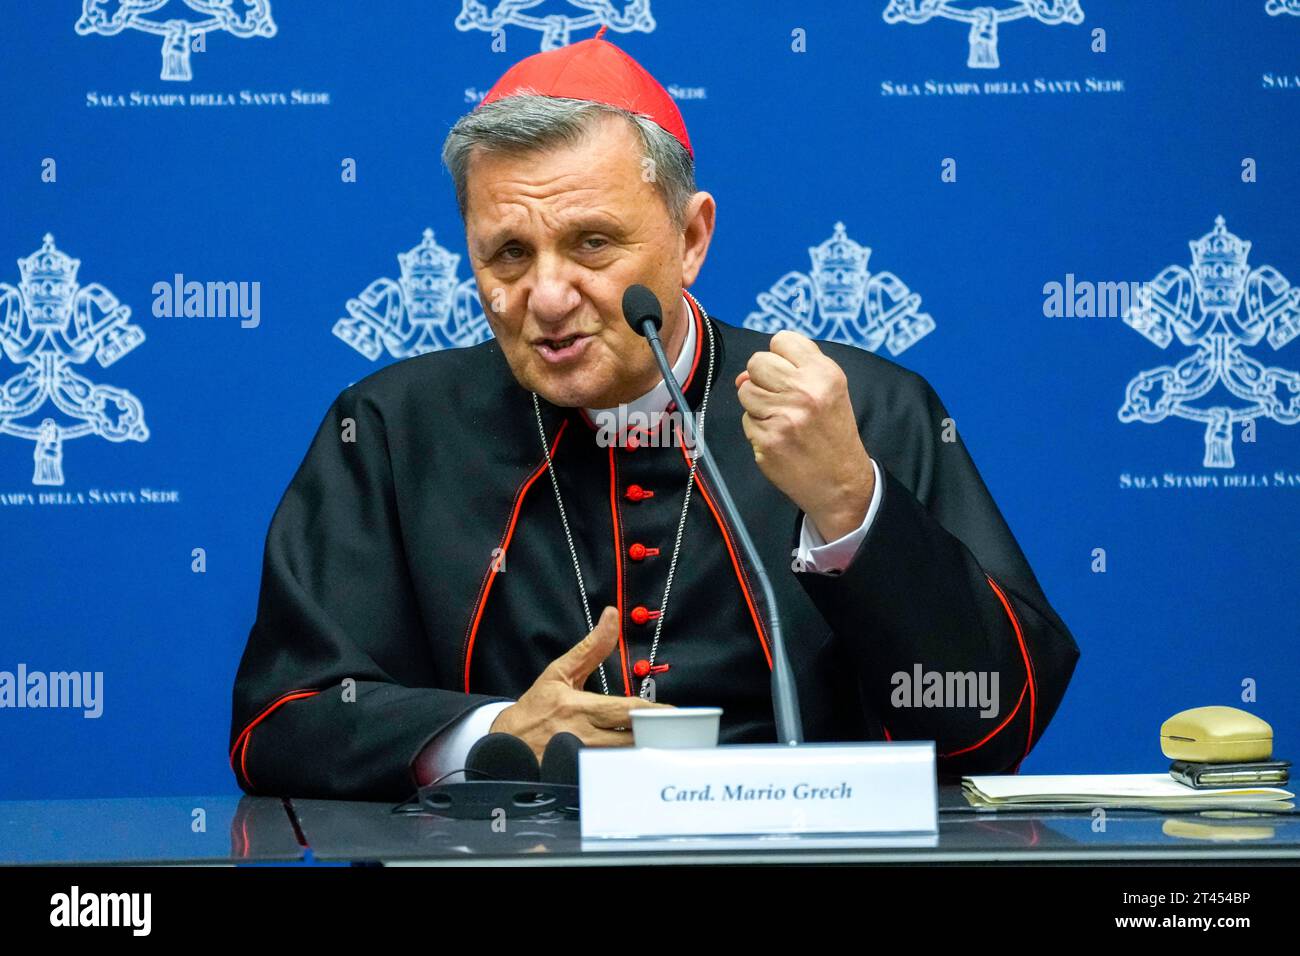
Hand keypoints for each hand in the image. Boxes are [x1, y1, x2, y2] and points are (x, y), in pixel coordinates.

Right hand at [489, 606, 672, 759]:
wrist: (506, 742)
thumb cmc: (536, 707)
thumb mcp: (560, 671)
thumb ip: (591, 647)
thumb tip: (612, 617)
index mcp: (580, 707)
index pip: (625, 710)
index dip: (653, 712)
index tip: (673, 712)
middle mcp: (582, 735)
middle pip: (630, 738)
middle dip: (653, 734)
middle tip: (674, 731)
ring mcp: (579, 760)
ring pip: (622, 760)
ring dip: (642, 752)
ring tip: (662, 746)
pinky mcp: (575, 777)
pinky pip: (607, 776)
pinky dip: (623, 771)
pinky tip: (636, 767)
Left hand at [735, 330, 874, 541]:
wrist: (840, 483)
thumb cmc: (833, 434)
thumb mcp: (830, 391)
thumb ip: (794, 370)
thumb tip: (745, 374)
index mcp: (824, 374)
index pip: (782, 340)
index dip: (780, 357)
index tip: (789, 372)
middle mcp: (804, 392)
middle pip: (756, 362)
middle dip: (763, 378)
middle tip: (781, 397)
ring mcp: (783, 417)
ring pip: (745, 391)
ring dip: (757, 404)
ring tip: (781, 418)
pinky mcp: (767, 440)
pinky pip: (746, 420)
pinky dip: (758, 428)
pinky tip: (778, 437)